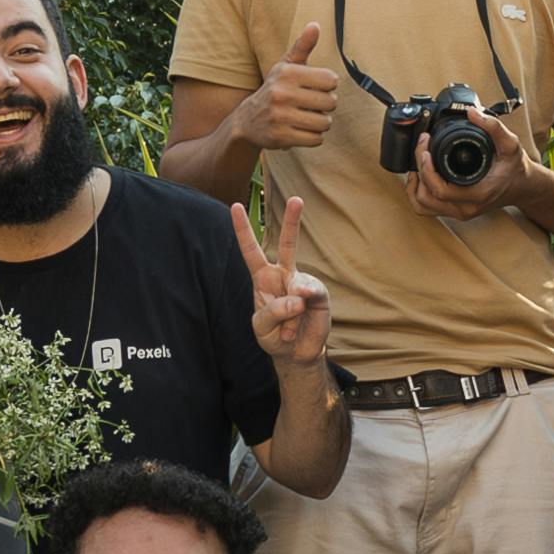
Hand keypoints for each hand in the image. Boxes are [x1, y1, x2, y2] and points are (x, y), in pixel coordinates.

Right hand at [238, 19, 347, 153]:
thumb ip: (302, 46)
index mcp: (287, 73)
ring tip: (306, 118)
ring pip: (325, 123)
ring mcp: (280, 117)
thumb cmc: (275, 89)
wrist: (246, 121)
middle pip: (331, 102)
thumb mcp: (285, 67)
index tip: (314, 87)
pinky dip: (312, 137)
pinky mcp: (281, 137)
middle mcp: (282, 93)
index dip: (327, 86)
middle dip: (325, 106)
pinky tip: (300, 130)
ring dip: (320, 123)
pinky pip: (316, 139)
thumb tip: (315, 24)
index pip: (331, 80)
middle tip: (311, 105)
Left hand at [239, 194, 335, 367]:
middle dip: (292, 222)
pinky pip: (311, 292)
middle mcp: (283, 275)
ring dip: (290, 311)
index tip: (235, 206)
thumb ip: (272, 311)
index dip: (243, 230)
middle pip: (287, 244)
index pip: (251, 250)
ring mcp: (302, 284)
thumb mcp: (261, 327)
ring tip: (287, 329)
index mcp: (262, 279)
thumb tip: (297, 295)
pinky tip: (302, 314)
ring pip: (296, 285)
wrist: (296, 354)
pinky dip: (305, 303)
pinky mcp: (318, 295)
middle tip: (297, 199)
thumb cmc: (273, 336)